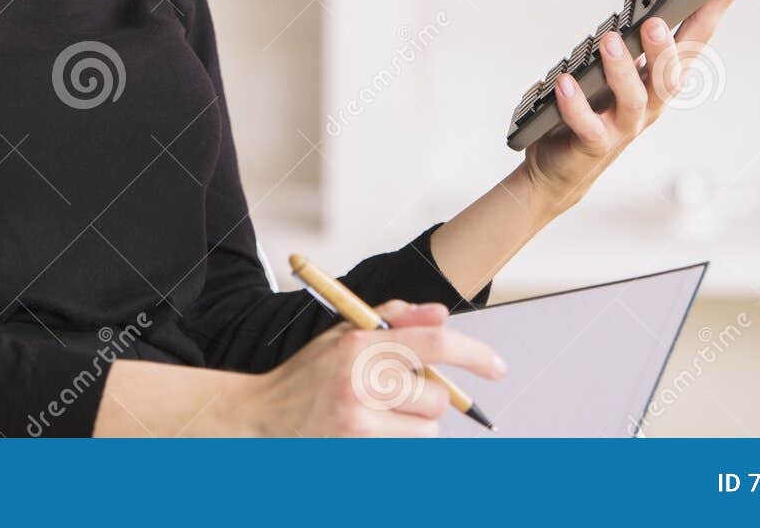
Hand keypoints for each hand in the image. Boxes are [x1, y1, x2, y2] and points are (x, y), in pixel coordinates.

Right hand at [229, 299, 505, 436]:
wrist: (262, 415)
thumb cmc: (308, 373)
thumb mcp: (344, 333)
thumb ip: (394, 318)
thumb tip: (442, 314)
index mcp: (361, 342)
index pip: (433, 343)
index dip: (473, 354)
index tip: (496, 367)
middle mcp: (361, 378)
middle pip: (435, 395)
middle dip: (430, 395)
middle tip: (403, 391)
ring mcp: (359, 417)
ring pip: (426, 425)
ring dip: (417, 420)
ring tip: (385, 412)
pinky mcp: (358, 445)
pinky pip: (408, 445)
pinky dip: (402, 438)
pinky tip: (375, 429)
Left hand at [519, 0, 751, 214]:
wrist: (562, 162)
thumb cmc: (595, 101)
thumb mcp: (616, 52)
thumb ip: (632, 10)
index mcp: (661, 75)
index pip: (695, 36)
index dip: (716, 8)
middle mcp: (651, 100)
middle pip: (671, 74)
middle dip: (667, 47)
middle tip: (654, 21)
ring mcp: (625, 124)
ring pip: (634, 99)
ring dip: (622, 68)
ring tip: (608, 41)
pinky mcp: (595, 143)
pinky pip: (589, 125)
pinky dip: (577, 105)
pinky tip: (564, 83)